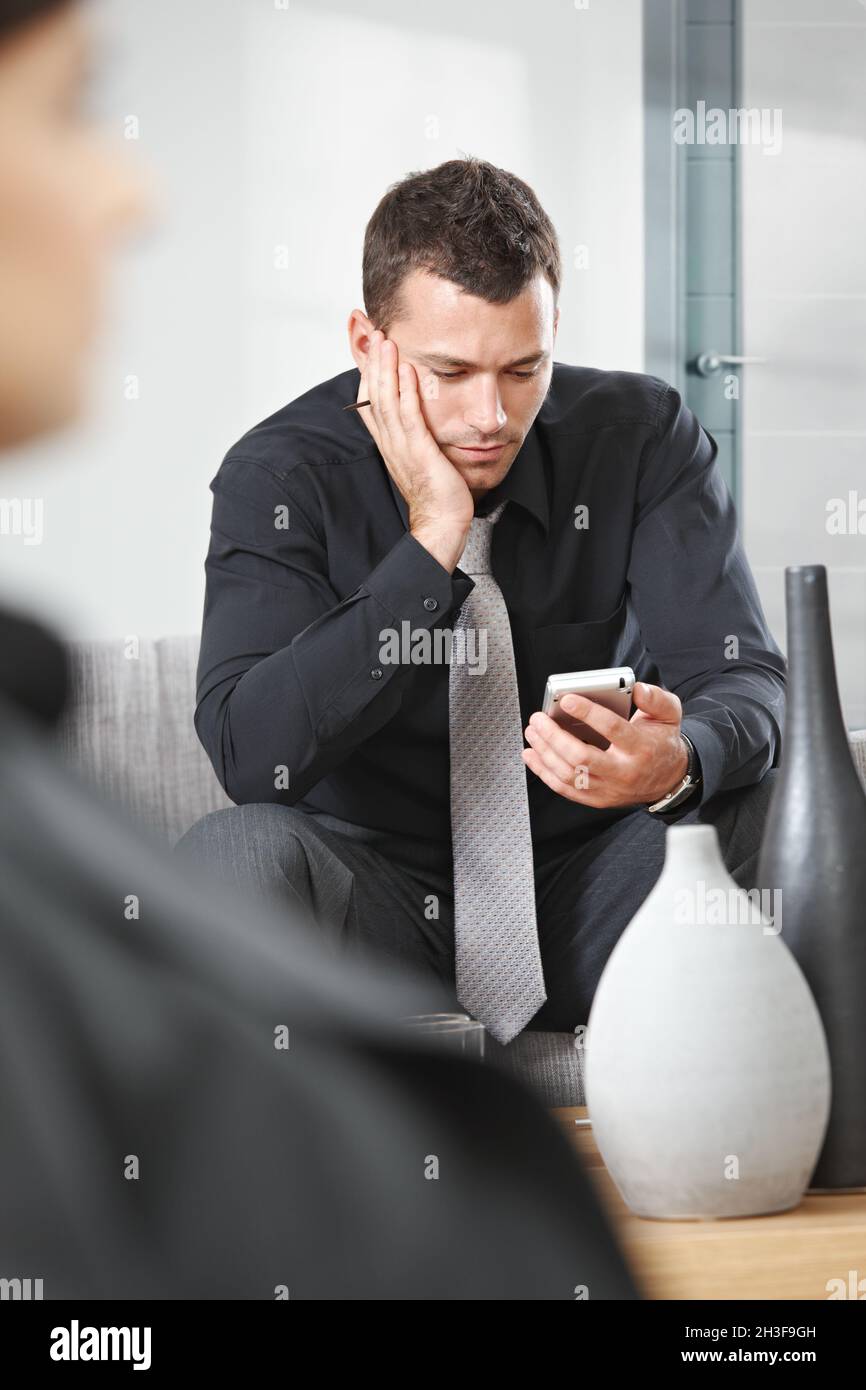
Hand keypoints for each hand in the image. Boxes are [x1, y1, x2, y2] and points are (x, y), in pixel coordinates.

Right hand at [357, 330, 472, 570]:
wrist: (442, 523)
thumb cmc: (438, 492)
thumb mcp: (420, 458)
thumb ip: (414, 436)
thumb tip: (415, 416)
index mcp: (388, 443)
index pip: (370, 402)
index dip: (368, 373)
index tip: (370, 347)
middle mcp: (389, 443)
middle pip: (373, 395)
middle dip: (373, 362)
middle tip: (373, 332)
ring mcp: (401, 448)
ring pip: (386, 401)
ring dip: (385, 370)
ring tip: (385, 341)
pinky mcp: (419, 452)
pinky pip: (409, 417)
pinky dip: (406, 392)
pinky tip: (408, 370)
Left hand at [521, 681, 688, 807]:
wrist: (669, 778)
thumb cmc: (662, 742)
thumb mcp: (669, 714)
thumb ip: (655, 698)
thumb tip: (636, 688)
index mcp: (642, 748)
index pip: (612, 729)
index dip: (588, 713)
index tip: (566, 700)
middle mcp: (624, 772)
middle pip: (581, 757)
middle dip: (554, 736)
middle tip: (538, 718)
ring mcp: (610, 789)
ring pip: (569, 775)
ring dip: (545, 753)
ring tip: (533, 732)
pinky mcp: (598, 799)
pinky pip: (565, 789)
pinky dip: (544, 773)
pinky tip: (532, 756)